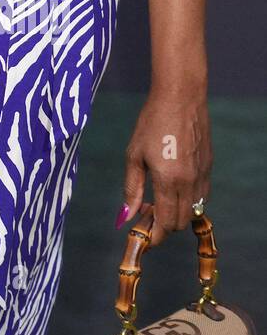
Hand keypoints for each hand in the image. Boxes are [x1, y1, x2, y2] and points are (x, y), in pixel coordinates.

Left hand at [118, 87, 211, 246]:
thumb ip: (132, 187)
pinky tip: (172, 186)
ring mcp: (202, 175)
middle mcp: (189, 182)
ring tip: (157, 198)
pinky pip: (201, 195)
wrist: (180, 98)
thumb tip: (126, 216)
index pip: (165, 223)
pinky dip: (188, 200)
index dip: (155, 235)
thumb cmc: (152, 123)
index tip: (143, 236)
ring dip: (177, 212)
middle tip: (146, 213)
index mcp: (168, 180)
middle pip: (181, 222)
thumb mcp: (134, 154)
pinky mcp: (209, 167)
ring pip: (194, 211)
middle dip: (164, 225)